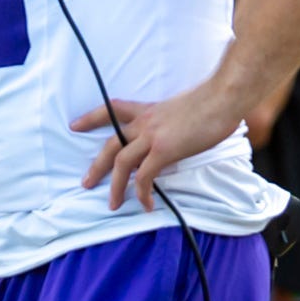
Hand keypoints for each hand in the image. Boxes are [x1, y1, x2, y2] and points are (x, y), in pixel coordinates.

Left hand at [70, 83, 241, 210]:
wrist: (224, 96)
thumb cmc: (214, 100)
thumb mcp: (183, 108)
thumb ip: (172, 122)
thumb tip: (177, 135)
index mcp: (149, 110)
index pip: (113, 109)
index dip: (91, 118)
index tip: (75, 125)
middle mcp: (145, 122)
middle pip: (110, 144)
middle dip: (96, 165)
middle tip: (86, 182)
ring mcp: (153, 136)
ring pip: (121, 162)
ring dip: (114, 186)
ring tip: (112, 204)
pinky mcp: (164, 149)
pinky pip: (145, 176)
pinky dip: (142, 192)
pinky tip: (146, 204)